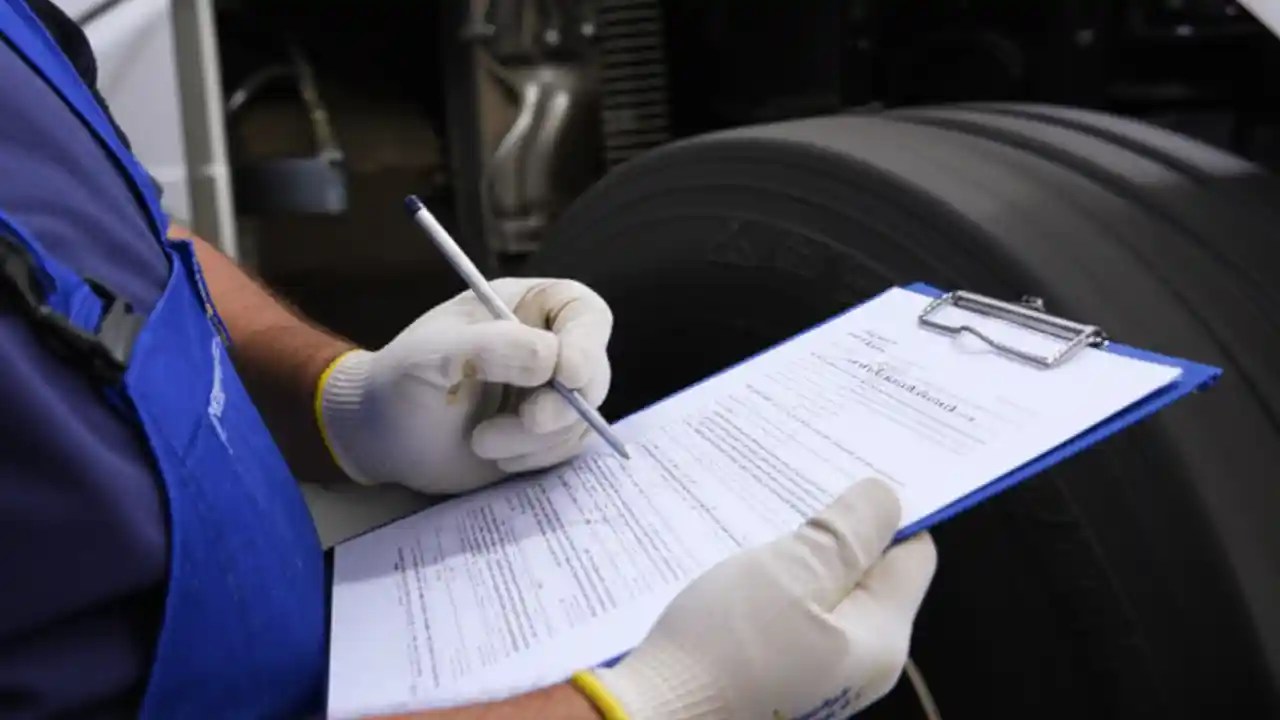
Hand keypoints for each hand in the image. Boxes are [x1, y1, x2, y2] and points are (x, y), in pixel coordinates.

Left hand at [316, 277, 612, 493]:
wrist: (383, 437)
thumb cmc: (402, 380)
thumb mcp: (435, 354)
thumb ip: (492, 348)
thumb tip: (552, 360)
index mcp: (527, 308)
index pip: (585, 314)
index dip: (588, 344)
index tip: (569, 376)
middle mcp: (548, 346)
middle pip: (594, 371)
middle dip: (563, 405)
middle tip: (528, 421)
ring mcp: (549, 394)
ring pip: (583, 417)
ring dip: (538, 438)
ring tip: (482, 442)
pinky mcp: (544, 436)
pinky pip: (567, 448)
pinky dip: (537, 457)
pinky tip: (497, 455)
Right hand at [575, 478, 936, 719]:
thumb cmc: (722, 652)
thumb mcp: (788, 575)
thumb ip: (846, 534)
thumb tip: (887, 499)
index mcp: (881, 640)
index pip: (912, 555)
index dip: (883, 512)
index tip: (840, 477)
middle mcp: (860, 665)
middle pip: (868, 575)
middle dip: (835, 532)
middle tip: (792, 490)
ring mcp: (817, 675)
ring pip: (823, 594)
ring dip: (797, 558)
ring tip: (760, 525)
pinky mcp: (777, 678)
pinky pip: (790, 618)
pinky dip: (773, 588)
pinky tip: (740, 569)